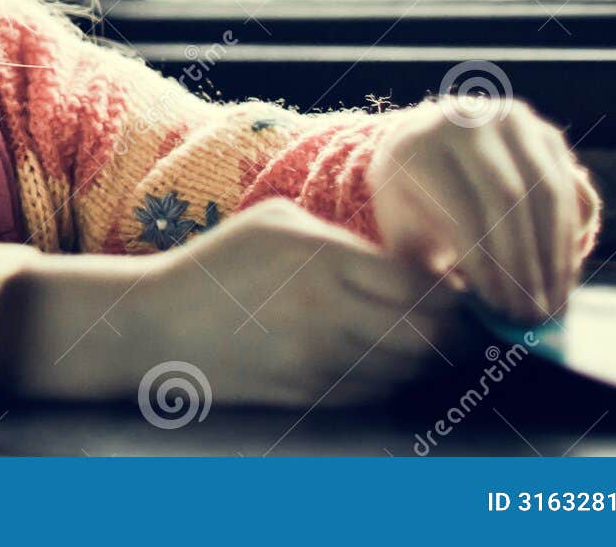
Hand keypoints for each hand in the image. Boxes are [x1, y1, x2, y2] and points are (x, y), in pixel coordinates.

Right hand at [138, 199, 475, 406]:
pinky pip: (374, 391)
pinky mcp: (308, 394)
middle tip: (458, 320)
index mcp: (323, 258)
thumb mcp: (278, 222)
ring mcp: (317, 359)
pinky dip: (389, 378)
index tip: (458, 286)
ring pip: (406, 368)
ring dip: (424, 357)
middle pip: (427, 334)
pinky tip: (378, 358)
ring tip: (418, 338)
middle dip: (453, 329)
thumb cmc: (218, 263)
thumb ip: (343, 237)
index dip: (452, 290)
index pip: (421, 284)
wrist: (157, 324)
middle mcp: (327, 311)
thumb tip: (407, 258)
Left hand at [367, 96, 598, 323]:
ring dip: (555, 257)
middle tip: (533, 317)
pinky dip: (570, 240)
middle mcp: (471, 122)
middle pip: (514, 201)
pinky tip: (563, 280)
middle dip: (527, 266)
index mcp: (423, 144)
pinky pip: (571, 191)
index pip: (466, 210)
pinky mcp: (548, 136)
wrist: (429, 148)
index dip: (488, 266)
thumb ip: (426, 270)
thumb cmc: (411, 203)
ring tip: (552, 307)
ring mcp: (515, 123)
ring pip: (550, 195)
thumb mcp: (403, 231)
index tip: (500, 310)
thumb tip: (470, 321)